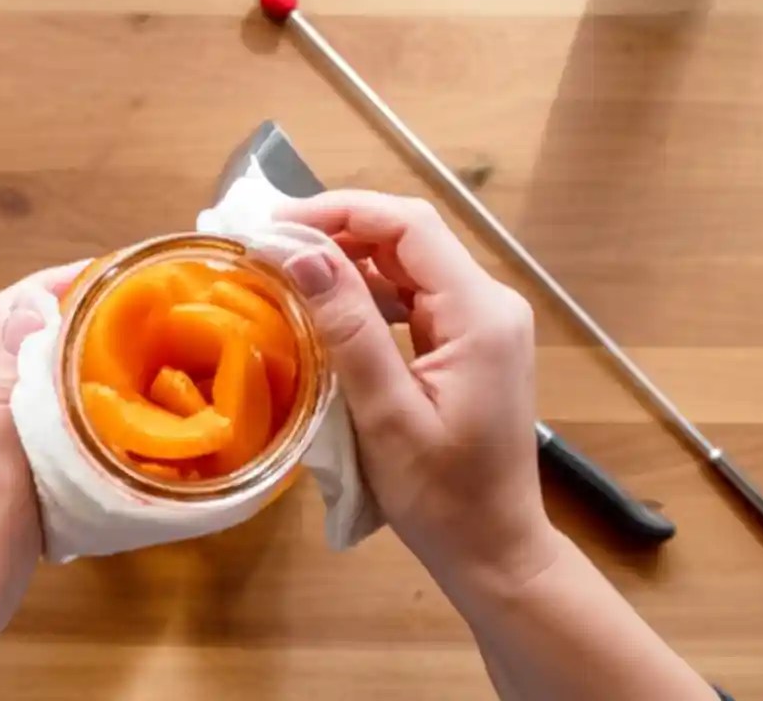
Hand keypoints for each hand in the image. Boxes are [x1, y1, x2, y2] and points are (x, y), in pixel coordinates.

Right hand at [277, 191, 554, 583]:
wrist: (493, 550)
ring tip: (285, 270)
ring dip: (348, 260)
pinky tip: (325, 307)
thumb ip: (349, 328)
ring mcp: (481, 324)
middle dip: (338, 230)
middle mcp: (489, 304)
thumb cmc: (443, 496)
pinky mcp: (467, 345)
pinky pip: (413, 298)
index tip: (276, 225)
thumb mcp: (387, 414)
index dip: (342, 211)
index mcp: (480, 313)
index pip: (410, 225)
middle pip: (409, 237)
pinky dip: (366, 293)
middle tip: (268, 245)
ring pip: (408, 265)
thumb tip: (302, 254)